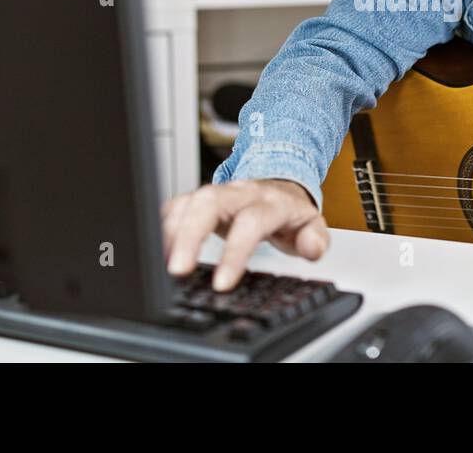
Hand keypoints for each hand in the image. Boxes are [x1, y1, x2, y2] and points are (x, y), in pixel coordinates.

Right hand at [162, 179, 329, 290]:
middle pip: (209, 203)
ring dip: (171, 232)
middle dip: (190, 235)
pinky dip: (163, 226)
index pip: (251, 222)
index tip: (222, 284)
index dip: (235, 251)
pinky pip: (175, 205)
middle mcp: (240, 193)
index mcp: (270, 201)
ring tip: (163, 265)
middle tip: (177, 270)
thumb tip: (311, 249)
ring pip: (188, 202)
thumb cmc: (289, 214)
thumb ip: (315, 240)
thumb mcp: (312, 227)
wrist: (278, 188)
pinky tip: (158, 250)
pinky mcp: (197, 199)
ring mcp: (216, 193)